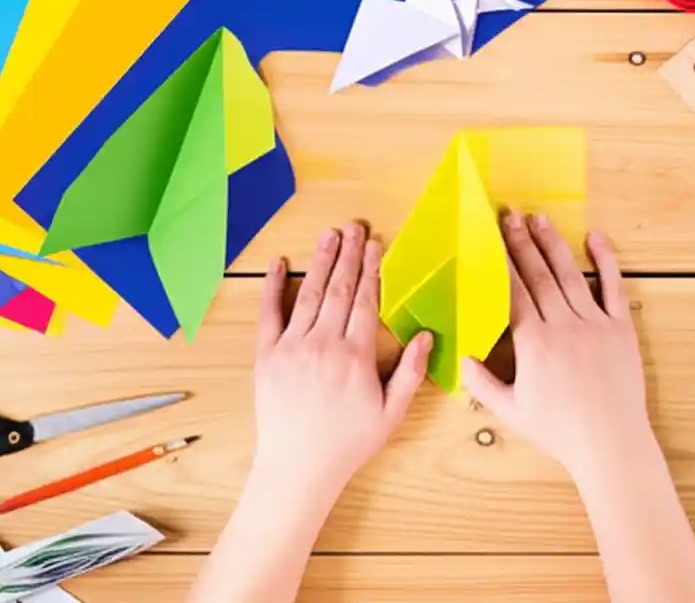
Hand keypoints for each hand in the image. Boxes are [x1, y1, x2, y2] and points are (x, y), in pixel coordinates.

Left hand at [253, 223, 432, 492]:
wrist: (298, 467)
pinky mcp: (267, 356)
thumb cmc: (348, 444)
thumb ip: (410, 372)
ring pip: (309, 294)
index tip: (376, 246)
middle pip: (339, 288)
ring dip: (320, 261)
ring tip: (329, 235)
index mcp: (356, 356)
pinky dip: (273, 286)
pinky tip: (278, 263)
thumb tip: (427, 335)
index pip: (366, 301)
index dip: (372, 270)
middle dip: (349, 255)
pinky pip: (269, 313)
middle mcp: (324, 344)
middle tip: (354, 227)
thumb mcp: (391, 413)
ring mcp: (293, 347)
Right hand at [461, 212, 654, 480]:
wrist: (610, 442)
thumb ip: (482, 384)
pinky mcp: (621, 329)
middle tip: (509, 215)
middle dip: (521, 243)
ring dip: (553, 244)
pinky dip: (605, 261)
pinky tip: (594, 238)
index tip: (491, 238)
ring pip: (570, 275)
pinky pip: (613, 288)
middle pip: (538, 276)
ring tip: (540, 219)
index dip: (501, 263)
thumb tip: (461, 358)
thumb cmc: (559, 431)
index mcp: (534, 344)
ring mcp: (595, 324)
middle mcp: (564, 326)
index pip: (513, 293)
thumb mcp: (512, 411)